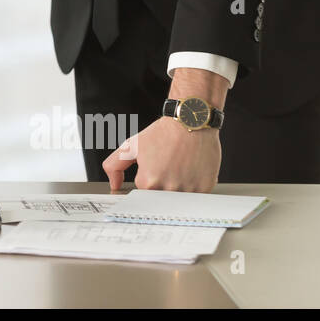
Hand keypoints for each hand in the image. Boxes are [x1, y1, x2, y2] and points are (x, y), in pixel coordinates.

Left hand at [103, 118, 220, 192]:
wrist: (190, 121)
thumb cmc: (162, 133)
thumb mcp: (131, 146)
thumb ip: (115, 165)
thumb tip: (114, 184)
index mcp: (148, 181)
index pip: (143, 194)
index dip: (147, 182)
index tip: (152, 173)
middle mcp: (168, 188)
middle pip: (161, 199)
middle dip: (161, 185)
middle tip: (166, 167)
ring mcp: (188, 190)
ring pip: (179, 198)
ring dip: (178, 187)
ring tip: (179, 167)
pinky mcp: (205, 188)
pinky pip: (196, 195)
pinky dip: (193, 185)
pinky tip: (190, 170)